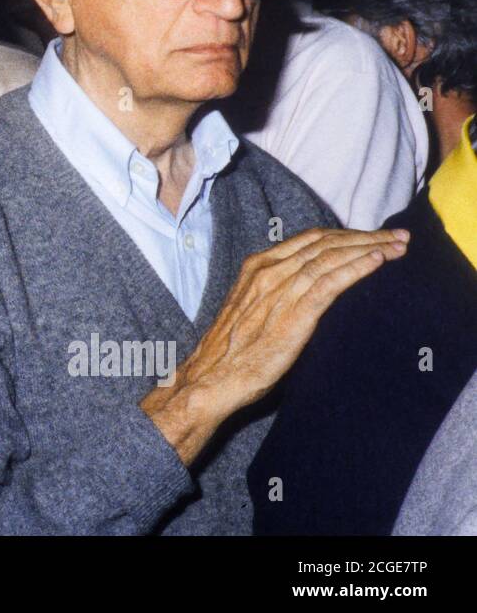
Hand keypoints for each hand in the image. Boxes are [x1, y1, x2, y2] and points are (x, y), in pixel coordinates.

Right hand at [141, 226, 409, 463]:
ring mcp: (281, 289)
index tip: (371, 236)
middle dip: (364, 236)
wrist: (212, 377)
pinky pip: (331, 281)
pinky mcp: (295, 312)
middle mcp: (268, 271)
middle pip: (325, 242)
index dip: (343, 234)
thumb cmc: (231, 352)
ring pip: (331, 256)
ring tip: (399, 245)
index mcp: (257, 266)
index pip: (309, 239)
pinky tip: (379, 260)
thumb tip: (308, 293)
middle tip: (397, 235)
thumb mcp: (252, 309)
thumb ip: (277, 294)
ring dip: (370, 247)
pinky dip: (358, 267)